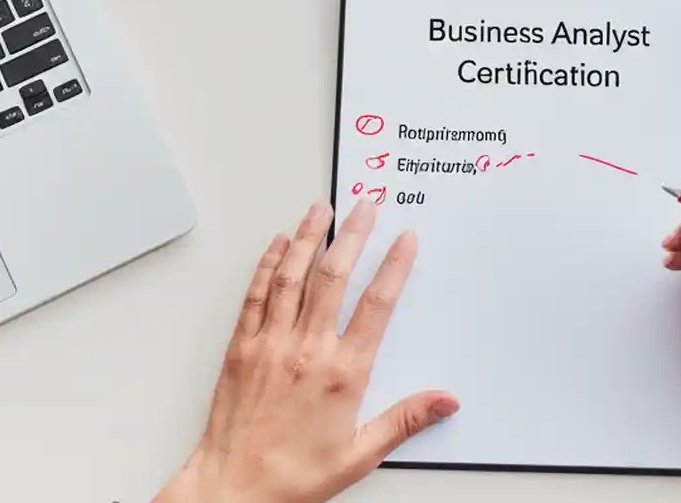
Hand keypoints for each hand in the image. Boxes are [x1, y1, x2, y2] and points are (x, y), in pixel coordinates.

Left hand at [154, 201, 458, 502]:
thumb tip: (446, 401)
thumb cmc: (292, 476)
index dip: (394, 266)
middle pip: (334, 277)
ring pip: (292, 276)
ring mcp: (270, 343)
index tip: (405, 240)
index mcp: (342, 373)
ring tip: (321, 210)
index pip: (376, 305)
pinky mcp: (242, 347)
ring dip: (308, 238)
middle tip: (365, 206)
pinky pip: (257, 295)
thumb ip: (404, 420)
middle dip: (353, 235)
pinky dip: (268, 265)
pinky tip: (278, 245)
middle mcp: (306, 349)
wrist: (233, 487)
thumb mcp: (359, 454)